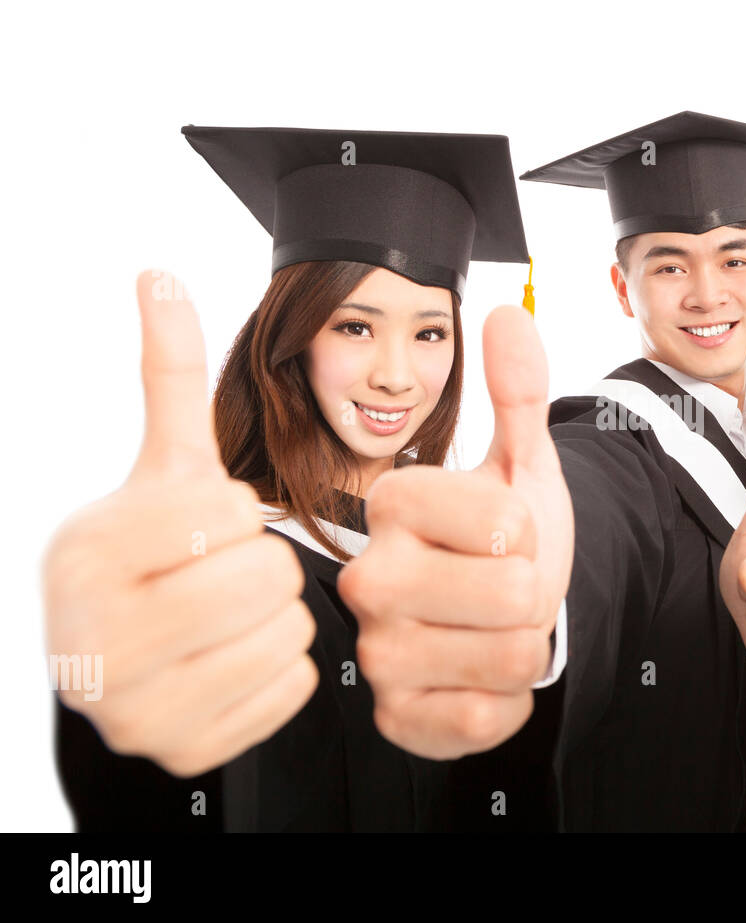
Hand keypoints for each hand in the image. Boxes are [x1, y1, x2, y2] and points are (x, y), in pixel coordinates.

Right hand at [42, 271, 315, 776]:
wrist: (117, 651)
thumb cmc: (152, 551)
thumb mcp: (162, 465)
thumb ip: (168, 375)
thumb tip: (158, 274)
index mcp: (87, 551)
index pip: (228, 513)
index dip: (233, 513)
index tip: (200, 528)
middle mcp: (93, 636)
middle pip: (266, 579)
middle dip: (263, 568)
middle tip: (222, 575)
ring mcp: (133, 706)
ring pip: (286, 637)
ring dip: (280, 619)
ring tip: (228, 615)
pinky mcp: (181, 749)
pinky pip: (291, 691)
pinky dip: (281, 672)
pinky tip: (234, 659)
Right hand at [339, 305, 574, 759]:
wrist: (490, 622)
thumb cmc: (504, 543)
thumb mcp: (521, 465)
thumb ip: (518, 394)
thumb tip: (510, 314)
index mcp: (396, 502)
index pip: (510, 526)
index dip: (533, 536)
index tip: (506, 537)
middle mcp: (370, 575)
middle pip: (514, 596)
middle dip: (534, 595)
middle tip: (505, 588)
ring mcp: (377, 652)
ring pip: (511, 656)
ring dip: (525, 647)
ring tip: (493, 629)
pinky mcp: (395, 717)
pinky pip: (485, 718)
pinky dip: (505, 700)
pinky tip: (479, 676)